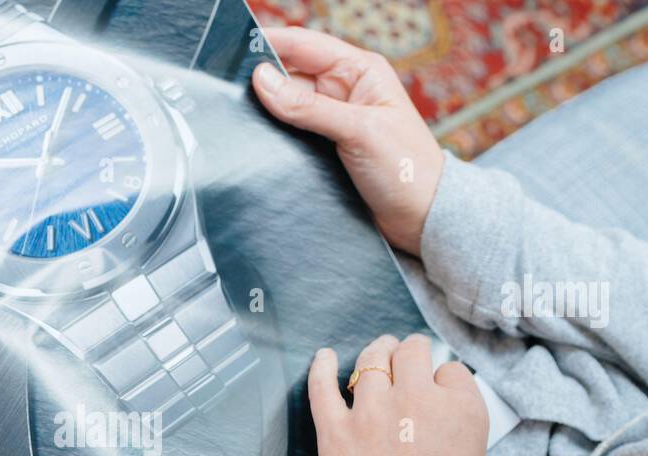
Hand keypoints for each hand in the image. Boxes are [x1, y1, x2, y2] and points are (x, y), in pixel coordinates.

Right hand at [252, 27, 443, 255]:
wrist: (421, 220)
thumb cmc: (407, 170)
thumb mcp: (358, 131)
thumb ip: (309, 107)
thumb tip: (263, 80)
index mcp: (359, 71)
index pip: (304, 44)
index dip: (268, 43)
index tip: (231, 50)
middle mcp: (343, 90)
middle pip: (289, 74)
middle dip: (261, 81)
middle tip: (226, 92)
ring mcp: (332, 120)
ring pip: (285, 106)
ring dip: (264, 112)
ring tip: (236, 117)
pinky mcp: (323, 149)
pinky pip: (289, 134)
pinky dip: (273, 136)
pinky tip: (256, 142)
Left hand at [309, 334, 491, 455]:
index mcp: (463, 412)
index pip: (453, 373)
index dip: (444, 382)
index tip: (438, 392)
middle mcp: (418, 401)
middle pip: (413, 354)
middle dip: (412, 353)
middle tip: (407, 358)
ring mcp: (372, 413)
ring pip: (372, 361)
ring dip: (377, 354)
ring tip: (378, 354)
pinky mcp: (335, 432)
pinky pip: (322, 387)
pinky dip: (321, 367)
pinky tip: (324, 356)